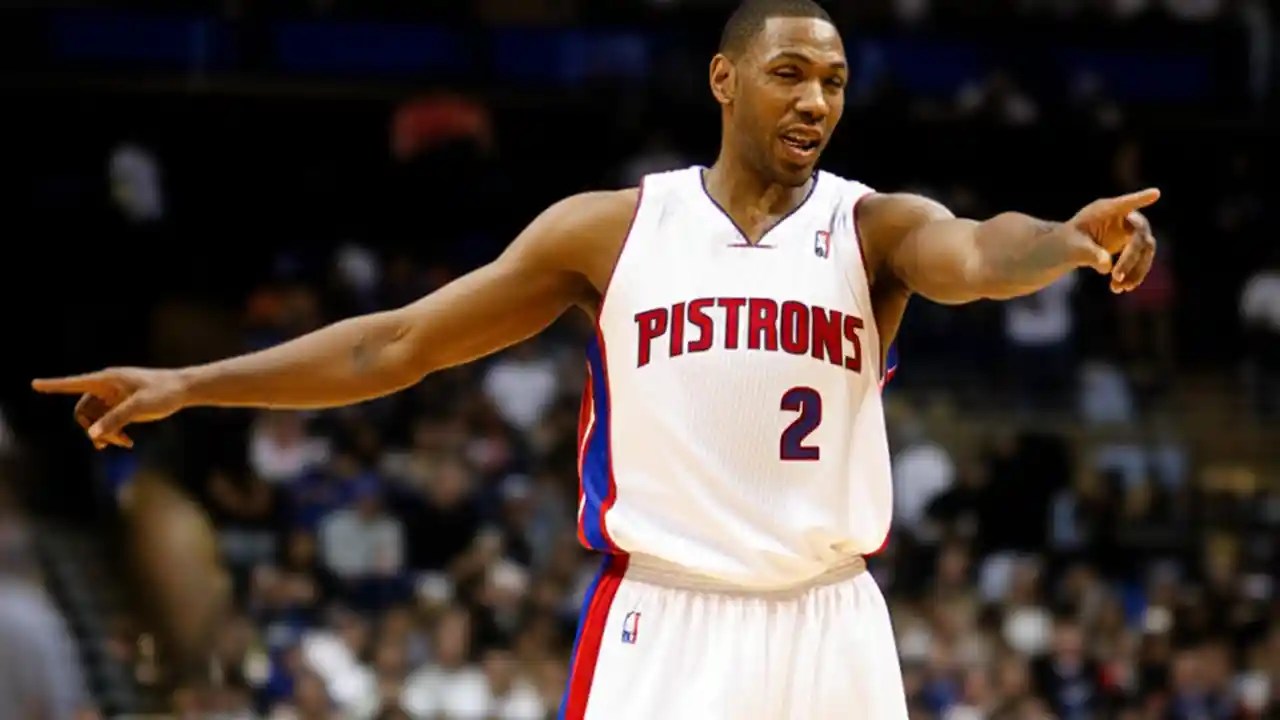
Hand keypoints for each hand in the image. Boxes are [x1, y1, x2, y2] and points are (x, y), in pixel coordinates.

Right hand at [31, 367, 189, 449]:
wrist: (184, 390)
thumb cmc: (164, 393)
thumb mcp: (141, 406)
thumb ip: (116, 419)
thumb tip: (92, 434)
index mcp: (107, 380)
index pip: (74, 383)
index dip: (54, 385)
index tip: (34, 384)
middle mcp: (106, 386)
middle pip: (83, 410)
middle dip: (92, 428)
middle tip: (109, 443)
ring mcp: (112, 396)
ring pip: (95, 418)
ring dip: (103, 433)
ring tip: (123, 444)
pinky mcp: (120, 405)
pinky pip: (106, 421)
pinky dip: (112, 432)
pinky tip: (126, 443)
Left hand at [1068, 188, 1160, 292]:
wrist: (1068, 249)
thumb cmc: (1066, 242)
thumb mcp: (1071, 247)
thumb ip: (1088, 253)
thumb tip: (1107, 266)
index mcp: (1104, 210)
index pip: (1125, 204)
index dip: (1140, 199)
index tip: (1155, 193)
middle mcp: (1122, 217)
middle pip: (1139, 235)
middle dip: (1130, 258)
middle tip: (1116, 276)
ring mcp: (1130, 230)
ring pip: (1145, 250)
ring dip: (1136, 271)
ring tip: (1119, 288)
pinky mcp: (1133, 245)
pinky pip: (1142, 260)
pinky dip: (1134, 275)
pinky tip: (1121, 288)